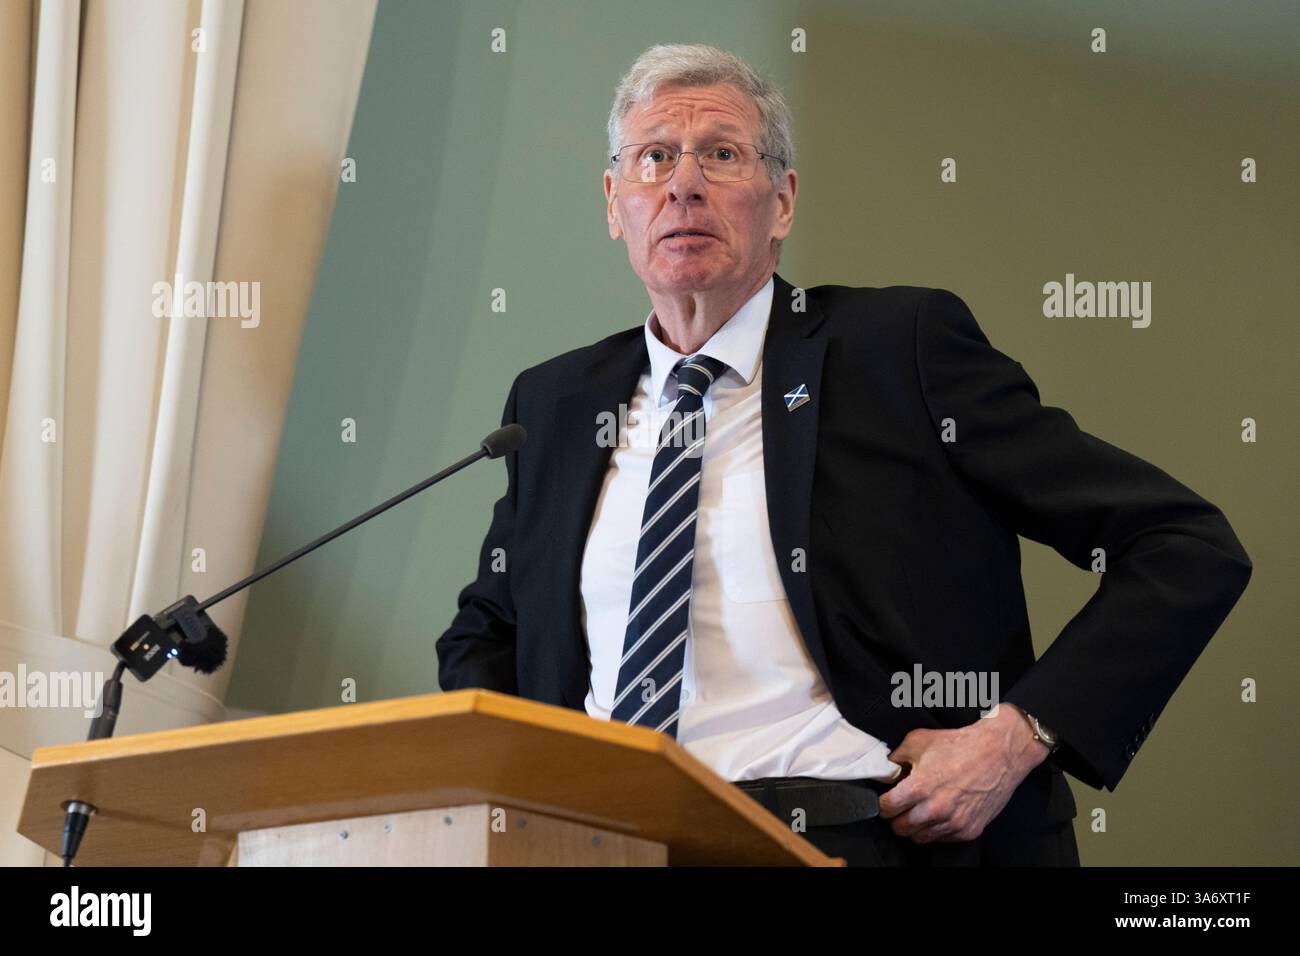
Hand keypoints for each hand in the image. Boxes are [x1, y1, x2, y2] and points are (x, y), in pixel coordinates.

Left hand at [878, 702, 1050, 843]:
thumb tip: (885, 770)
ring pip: (919, 837)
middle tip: (902, 806)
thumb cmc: (960, 745)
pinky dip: (937, 829)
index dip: (882, 803)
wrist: (998, 753)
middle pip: (900, 828)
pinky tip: (940, 812)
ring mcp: (952, 823)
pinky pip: (942, 839)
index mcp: (919, 788)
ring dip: (916, 826)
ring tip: (921, 810)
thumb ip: (896, 758)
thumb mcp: (919, 741)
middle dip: (897, 816)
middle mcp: (935, 809)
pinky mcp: (968, 830)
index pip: (886, 809)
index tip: (886, 799)